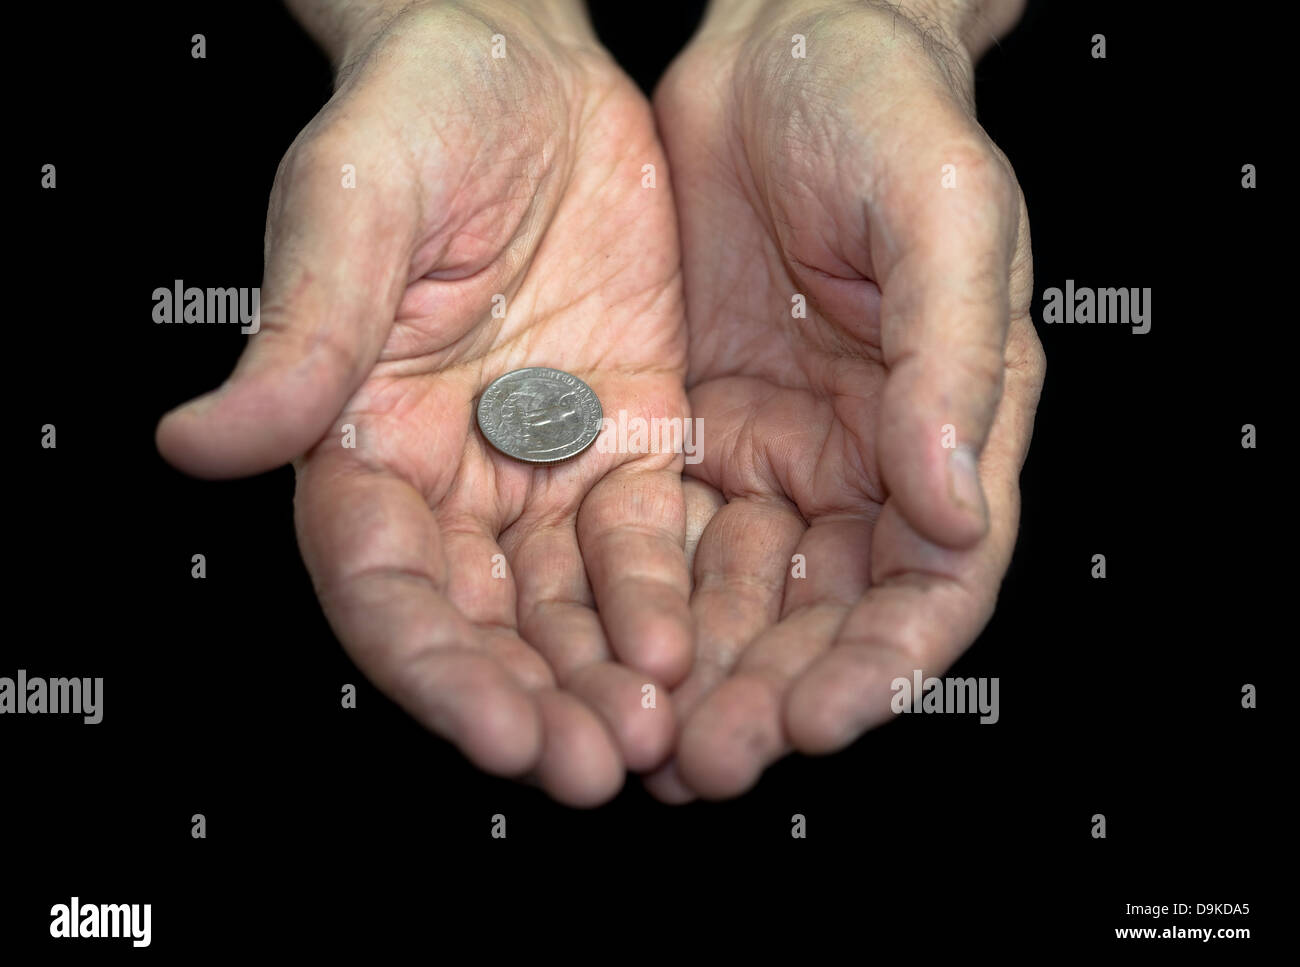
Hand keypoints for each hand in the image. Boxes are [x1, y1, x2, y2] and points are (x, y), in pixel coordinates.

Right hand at [156, 0, 691, 805]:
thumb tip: (201, 442)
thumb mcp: (353, 207)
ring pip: (568, 602)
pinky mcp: (625, 437)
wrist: (527, 63)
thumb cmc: (419, 112)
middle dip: (534, 699)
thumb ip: (303, 336)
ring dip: (605, 675)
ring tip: (655, 733)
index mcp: (362, 434)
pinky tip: (698, 647)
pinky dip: (666, 600)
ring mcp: (543, 461)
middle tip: (592, 765)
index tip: (498, 728)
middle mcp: (452, 470)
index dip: (435, 667)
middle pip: (483, 621)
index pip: (385, 586)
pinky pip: (646, 540)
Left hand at [647, 0, 1044, 799]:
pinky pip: (662, 533)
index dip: (881, 666)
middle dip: (770, 691)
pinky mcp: (690, 428)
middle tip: (711, 756)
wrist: (779, 43)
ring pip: (739, 594)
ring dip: (698, 668)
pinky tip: (603, 644)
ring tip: (646, 732)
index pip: (932, 584)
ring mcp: (770, 448)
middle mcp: (860, 457)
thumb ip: (954, 364)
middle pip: (824, 615)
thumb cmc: (886, 108)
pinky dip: (639, 597)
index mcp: (949, 424)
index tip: (817, 717)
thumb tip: (953, 507)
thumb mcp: (945, 214)